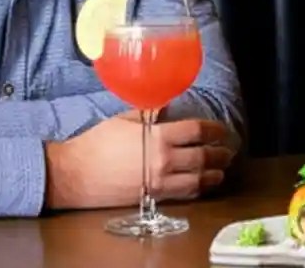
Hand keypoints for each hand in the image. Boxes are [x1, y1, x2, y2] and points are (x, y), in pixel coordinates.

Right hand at [44, 117, 233, 209]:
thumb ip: (149, 113)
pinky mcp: (154, 197)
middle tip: (228, 150)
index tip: (221, 129)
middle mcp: (164, 160)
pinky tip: (203, 184)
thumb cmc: (96, 143)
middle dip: (220, 153)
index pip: (196, 130)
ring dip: (215, 174)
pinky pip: (185, 194)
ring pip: (198, 179)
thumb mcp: (123, 119)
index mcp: (157, 136)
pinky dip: (199, 189)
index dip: (213, 129)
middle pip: (203, 156)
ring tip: (222, 169)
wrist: (75, 175)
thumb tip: (166, 106)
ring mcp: (160, 182)